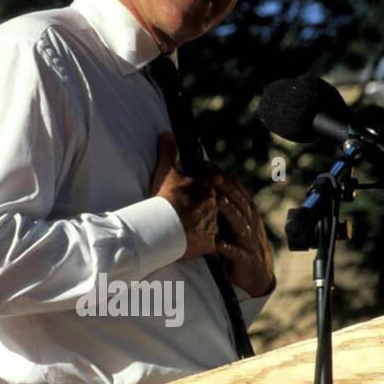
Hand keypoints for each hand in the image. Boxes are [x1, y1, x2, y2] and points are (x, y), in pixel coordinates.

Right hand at [149, 132, 218, 260]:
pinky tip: (212, 250)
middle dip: (213, 209)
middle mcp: (216, 207)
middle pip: (218, 207)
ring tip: (208, 231)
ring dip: (215, 228)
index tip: (202, 190)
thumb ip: (169, 152)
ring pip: (219, 226)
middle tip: (204, 212)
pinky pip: (215, 247)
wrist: (165, 227)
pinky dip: (214, 248)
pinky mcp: (210, 244)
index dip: (208, 188)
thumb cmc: (166, 199)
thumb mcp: (166, 171)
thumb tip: (166, 133)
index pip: (213, 186)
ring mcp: (214, 226)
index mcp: (209, 188)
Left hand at [205, 161, 276, 296]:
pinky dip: (229, 248)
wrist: (258, 274)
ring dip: (230, 211)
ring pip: (240, 223)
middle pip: (239, 202)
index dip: (223, 176)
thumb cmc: (239, 244)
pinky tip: (219, 243)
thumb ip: (223, 205)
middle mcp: (249, 223)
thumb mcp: (234, 222)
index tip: (206, 165)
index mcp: (246, 212)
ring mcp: (248, 240)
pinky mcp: (245, 259)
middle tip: (213, 176)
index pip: (235, 189)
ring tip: (218, 201)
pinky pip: (237, 253)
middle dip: (227, 188)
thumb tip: (203, 185)